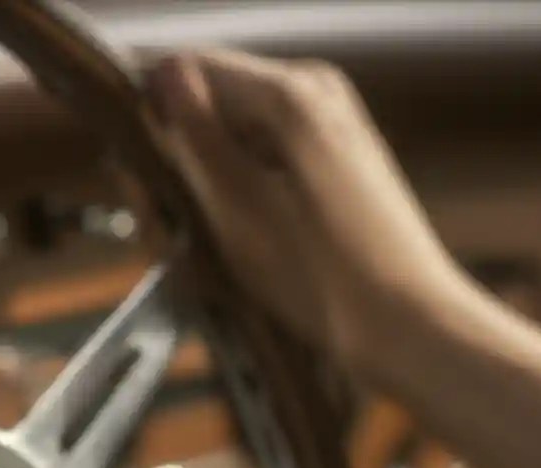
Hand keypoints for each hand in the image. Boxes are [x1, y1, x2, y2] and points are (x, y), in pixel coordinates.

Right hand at [148, 51, 540, 467]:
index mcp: (289, 92)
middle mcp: (316, 89)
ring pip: (235, 134)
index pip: (185, 66)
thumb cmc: (325, 278)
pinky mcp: (338, 160)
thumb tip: (159, 76)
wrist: (410, 327)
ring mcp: (332, 122)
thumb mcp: (235, 209)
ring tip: (201, 249)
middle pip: (212, 100)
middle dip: (178, 158)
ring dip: (207, 185)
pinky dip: (242, 196)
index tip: (130, 169)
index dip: (146, 110)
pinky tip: (241, 246)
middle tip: (164, 227)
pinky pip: (266, 158)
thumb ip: (192, 136)